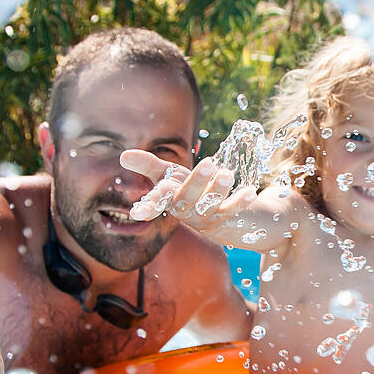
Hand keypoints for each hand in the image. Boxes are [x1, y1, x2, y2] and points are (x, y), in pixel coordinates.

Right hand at [120, 150, 257, 230]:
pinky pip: (233, 211)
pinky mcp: (226, 217)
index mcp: (169, 199)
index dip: (148, 206)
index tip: (137, 212)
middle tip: (207, 163)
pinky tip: (250, 191)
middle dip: (197, 182)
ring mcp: (206, 216)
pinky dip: (241, 202)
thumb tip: (123, 156)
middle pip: (188, 199)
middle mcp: (186, 210)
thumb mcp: (168, 175)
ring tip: (228, 173)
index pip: (157, 203)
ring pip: (211, 205)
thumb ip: (148, 165)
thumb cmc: (187, 189)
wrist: (217, 215)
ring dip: (219, 189)